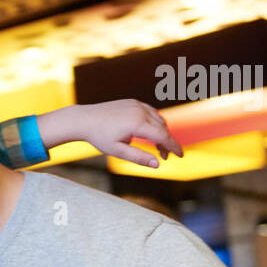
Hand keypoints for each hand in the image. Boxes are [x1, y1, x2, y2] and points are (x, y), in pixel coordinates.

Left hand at [47, 99, 183, 168]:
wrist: (84, 119)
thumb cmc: (99, 137)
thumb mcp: (117, 151)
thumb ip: (138, 158)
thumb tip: (158, 165)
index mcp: (137, 123)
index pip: (163, 136)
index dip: (174, 147)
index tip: (181, 155)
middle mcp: (139, 111)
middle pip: (162, 128)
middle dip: (166, 142)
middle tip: (164, 156)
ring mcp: (137, 104)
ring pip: (158, 119)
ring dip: (161, 132)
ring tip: (157, 147)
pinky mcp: (133, 102)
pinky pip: (151, 112)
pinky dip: (155, 123)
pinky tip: (150, 133)